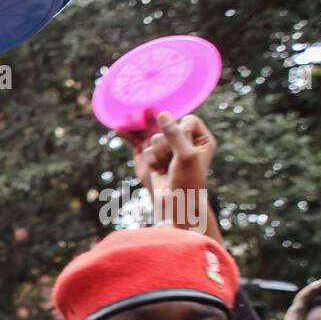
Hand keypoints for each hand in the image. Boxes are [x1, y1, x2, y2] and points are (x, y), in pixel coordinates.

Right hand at [121, 111, 219, 239]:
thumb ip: (175, 134)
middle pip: (168, 129)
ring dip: (157, 156)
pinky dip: (136, 144)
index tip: (181, 148)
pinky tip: (120, 128)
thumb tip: (162, 114)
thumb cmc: (187, 182)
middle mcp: (184, 141)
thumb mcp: (185, 156)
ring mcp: (165, 148)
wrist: (175, 206)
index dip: (181, 132)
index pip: (188, 120)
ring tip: (163, 169)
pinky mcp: (150, 157)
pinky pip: (141, 146)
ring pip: (154, 139)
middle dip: (167, 147)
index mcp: (201, 139)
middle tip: (172, 163)